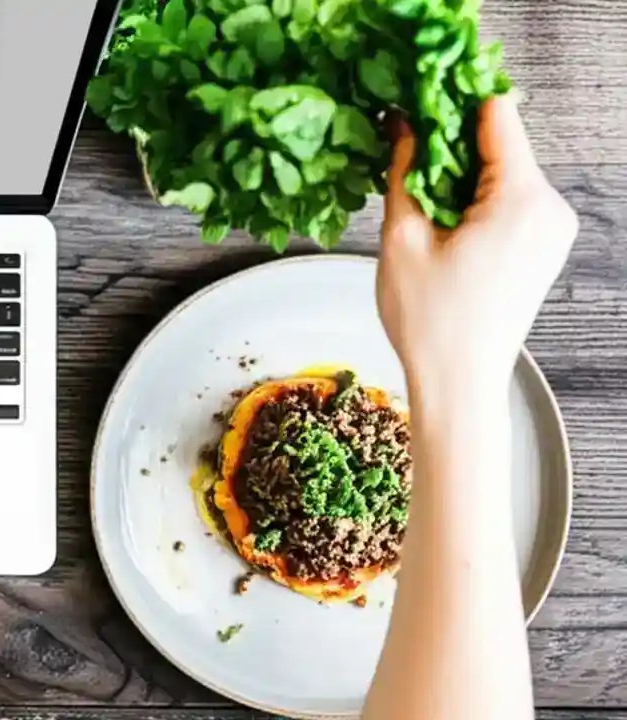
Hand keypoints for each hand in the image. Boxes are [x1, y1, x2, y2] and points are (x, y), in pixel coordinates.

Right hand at [377, 96, 577, 386]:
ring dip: (460, 173)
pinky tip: (440, 222)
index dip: (450, 104)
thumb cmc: (430, 321)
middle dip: (452, 143)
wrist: (461, 384)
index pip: (495, 116)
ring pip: (504, 172)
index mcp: (521, 199)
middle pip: (502, 143)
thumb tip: (402, 123)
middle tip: (402, 156)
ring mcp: (552, 227)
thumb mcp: (403, 237)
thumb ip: (405, 169)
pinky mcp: (543, 244)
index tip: (412, 108)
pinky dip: (475, 199)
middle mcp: (550, 207)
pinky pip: (510, 200)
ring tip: (416, 198)